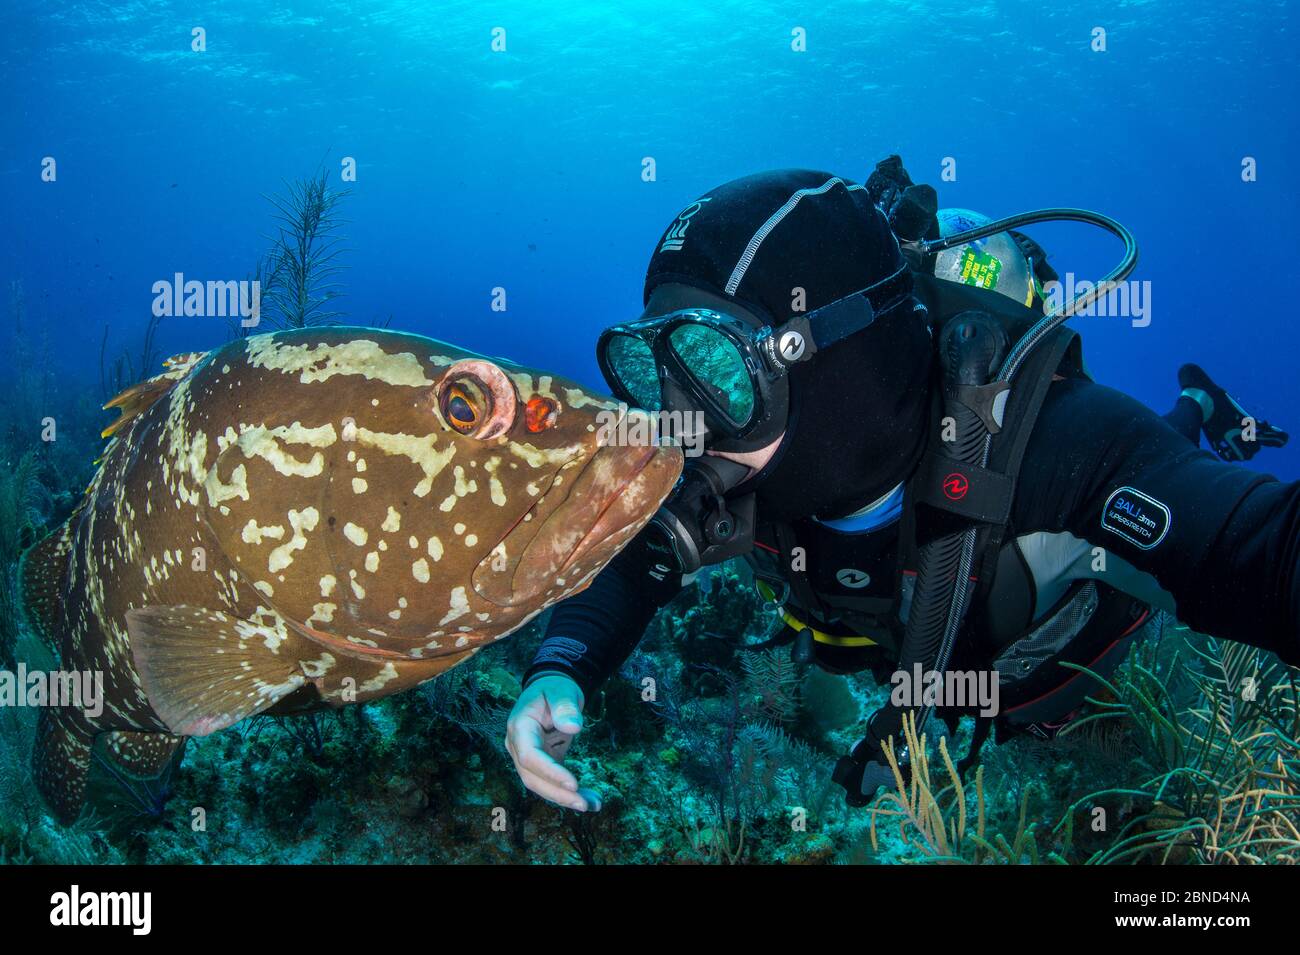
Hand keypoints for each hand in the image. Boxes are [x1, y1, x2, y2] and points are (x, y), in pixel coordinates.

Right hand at [504, 673, 601, 811]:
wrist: (550, 691)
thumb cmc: (554, 688)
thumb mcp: (561, 690)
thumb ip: (565, 706)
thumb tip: (573, 727)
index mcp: (519, 728)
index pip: (530, 757)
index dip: (550, 772)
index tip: (574, 783)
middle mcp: (518, 747)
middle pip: (533, 778)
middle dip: (558, 794)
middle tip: (584, 804)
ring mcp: (528, 758)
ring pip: (542, 786)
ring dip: (565, 799)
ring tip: (594, 804)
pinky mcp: (541, 764)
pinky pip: (552, 783)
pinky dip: (569, 793)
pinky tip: (590, 798)